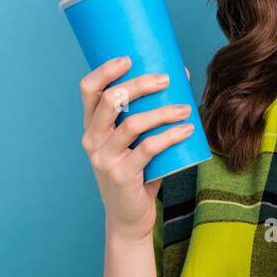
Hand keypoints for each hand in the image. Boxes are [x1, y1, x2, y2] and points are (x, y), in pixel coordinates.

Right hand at [79, 57, 195, 241]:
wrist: (129, 218)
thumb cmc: (138, 173)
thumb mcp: (136, 142)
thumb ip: (150, 115)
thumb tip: (180, 76)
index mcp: (92, 127)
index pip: (88, 90)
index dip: (105, 70)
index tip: (129, 58)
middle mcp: (92, 140)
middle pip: (111, 101)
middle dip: (139, 85)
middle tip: (167, 79)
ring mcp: (104, 158)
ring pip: (132, 124)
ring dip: (162, 112)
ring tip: (186, 108)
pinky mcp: (122, 175)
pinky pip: (148, 149)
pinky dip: (170, 136)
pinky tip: (188, 129)